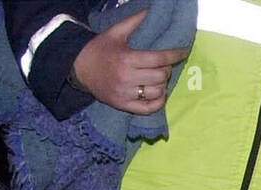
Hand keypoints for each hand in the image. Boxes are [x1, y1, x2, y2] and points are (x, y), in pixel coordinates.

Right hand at [71, 10, 187, 114]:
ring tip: (158, 78)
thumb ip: (133, 22)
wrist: (77, 68)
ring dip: (162, 84)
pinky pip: (149, 108)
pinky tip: (158, 94)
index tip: (183, 52)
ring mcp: (125, 93)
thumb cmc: (99, 49)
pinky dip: (158, 102)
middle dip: (166, 69)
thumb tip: (149, 11)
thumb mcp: (114, 33)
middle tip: (163, 65)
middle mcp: (126, 77)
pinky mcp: (123, 105)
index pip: (158, 58)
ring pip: (157, 92)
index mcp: (126, 58)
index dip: (174, 55)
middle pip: (160, 76)